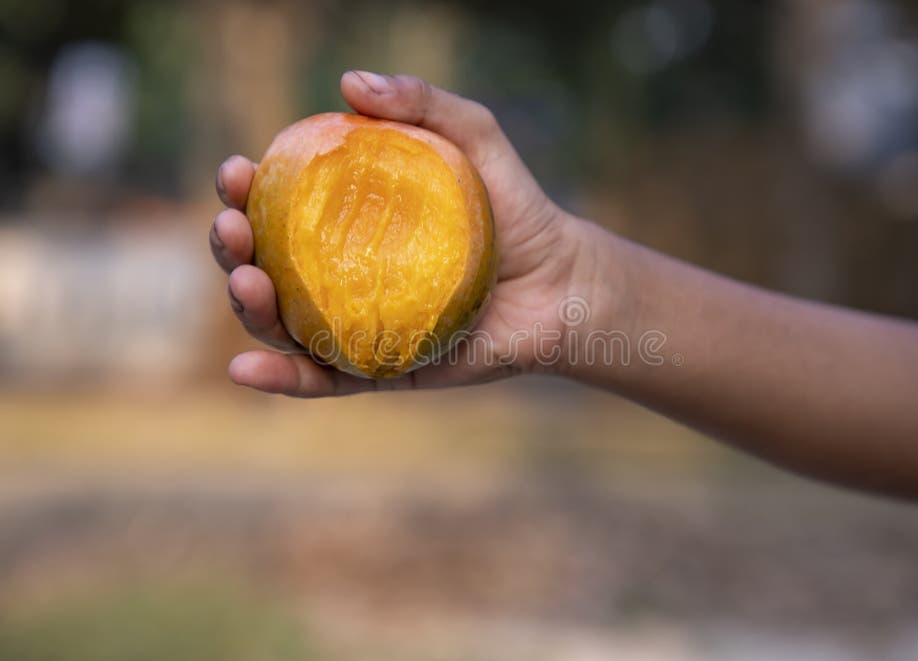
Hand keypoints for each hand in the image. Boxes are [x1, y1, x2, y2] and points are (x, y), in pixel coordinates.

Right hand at [210, 71, 582, 395]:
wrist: (561, 284)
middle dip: (231, 246)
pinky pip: (322, 379)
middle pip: (265, 264)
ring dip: (248, 307)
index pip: (278, 205)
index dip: (244, 190)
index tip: (237, 171)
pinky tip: (244, 369)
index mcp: (347, 223)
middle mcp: (339, 275)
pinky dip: (279, 379)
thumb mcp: (476, 140)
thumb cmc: (516, 211)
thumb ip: (424, 104)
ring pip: (281, 324)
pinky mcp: (379, 370)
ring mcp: (355, 325)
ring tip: (247, 280)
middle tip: (230, 227)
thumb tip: (349, 83)